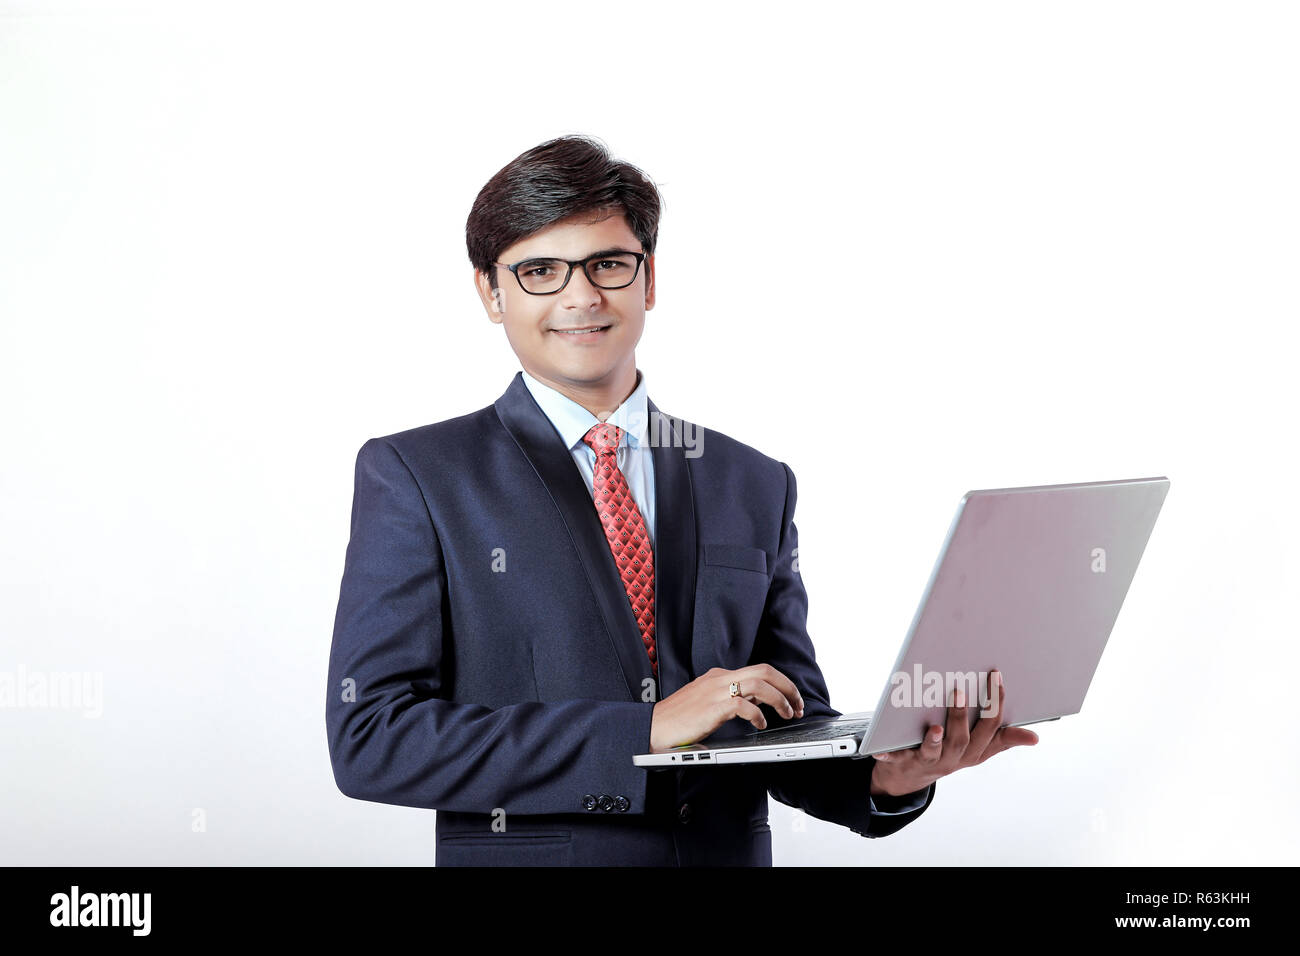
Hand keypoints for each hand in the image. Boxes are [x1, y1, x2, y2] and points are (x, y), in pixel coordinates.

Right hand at [650, 664, 804, 751]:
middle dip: (788, 686)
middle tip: (799, 704)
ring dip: (780, 699)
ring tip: (787, 714)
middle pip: (765, 671)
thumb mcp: (709, 701)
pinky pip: (745, 705)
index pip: (759, 670)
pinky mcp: (714, 707)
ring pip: (760, 684)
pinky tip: (760, 724)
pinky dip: (758, 715)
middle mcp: (721, 678)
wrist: (655, 726)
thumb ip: (732, 697)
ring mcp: (717, 691)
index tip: (792, 699)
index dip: (781, 683)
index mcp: (720, 675)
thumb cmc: (680, 718)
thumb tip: (758, 702)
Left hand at [869, 669, 1037, 796]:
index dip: (995, 702)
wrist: (909, 776)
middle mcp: (954, 758)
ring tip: (935, 727)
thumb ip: (1003, 739)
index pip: (991, 727)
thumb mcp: (979, 749)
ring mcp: (929, 761)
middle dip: (962, 716)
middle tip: (959, 690)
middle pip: (962, 740)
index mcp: (975, 751)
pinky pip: (896, 759)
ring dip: (935, 740)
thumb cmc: (949, 752)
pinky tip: (879, 748)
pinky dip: (888, 753)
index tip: (996, 676)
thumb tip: (1035, 737)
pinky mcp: (904, 762)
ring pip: (935, 751)